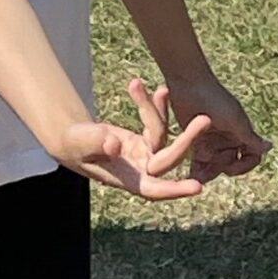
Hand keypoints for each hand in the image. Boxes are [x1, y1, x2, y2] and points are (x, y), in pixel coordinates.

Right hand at [56, 79, 210, 200]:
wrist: (72, 139)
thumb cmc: (74, 145)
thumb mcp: (81, 142)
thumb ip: (97, 143)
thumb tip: (116, 144)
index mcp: (128, 179)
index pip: (154, 188)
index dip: (175, 189)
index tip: (198, 187)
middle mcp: (141, 170)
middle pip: (169, 158)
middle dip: (187, 139)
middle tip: (204, 119)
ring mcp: (145, 155)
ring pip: (161, 133)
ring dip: (159, 110)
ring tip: (158, 89)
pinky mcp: (145, 141)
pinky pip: (156, 123)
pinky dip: (156, 107)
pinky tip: (160, 91)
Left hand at [168, 74, 270, 183]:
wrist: (190, 84)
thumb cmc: (215, 99)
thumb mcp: (235, 120)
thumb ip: (250, 137)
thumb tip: (270, 147)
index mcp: (242, 133)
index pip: (251, 158)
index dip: (244, 166)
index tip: (232, 165)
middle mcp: (229, 139)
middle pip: (231, 164)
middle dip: (222, 169)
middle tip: (209, 167)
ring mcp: (212, 140)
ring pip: (214, 165)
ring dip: (209, 171)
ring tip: (198, 175)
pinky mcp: (195, 140)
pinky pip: (198, 160)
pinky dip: (197, 168)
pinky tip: (192, 172)